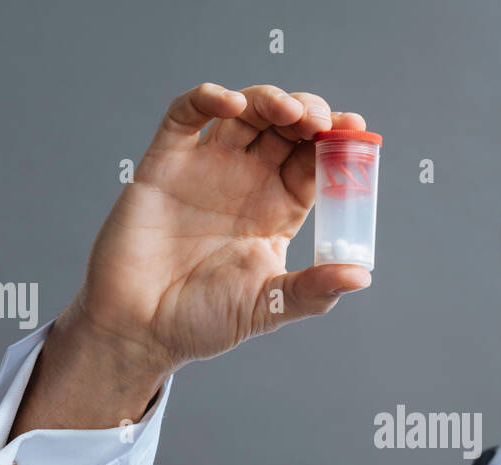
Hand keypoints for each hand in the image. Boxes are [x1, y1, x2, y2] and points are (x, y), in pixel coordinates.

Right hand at [64, 83, 373, 377]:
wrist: (139, 329)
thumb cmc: (202, 321)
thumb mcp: (269, 307)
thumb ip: (314, 291)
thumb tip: (361, 277)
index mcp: (277, 212)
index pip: (313, 163)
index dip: (335, 143)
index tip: (355, 130)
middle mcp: (246, 183)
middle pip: (286, 129)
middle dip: (308, 114)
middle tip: (321, 121)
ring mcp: (206, 169)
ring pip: (245, 114)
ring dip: (270, 100)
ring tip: (290, 111)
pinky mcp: (165, 163)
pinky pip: (186, 116)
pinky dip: (208, 98)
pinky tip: (233, 104)